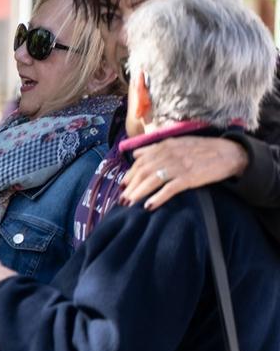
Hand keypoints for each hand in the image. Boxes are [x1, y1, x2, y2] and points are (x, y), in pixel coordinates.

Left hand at [120, 137, 247, 210]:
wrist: (229, 152)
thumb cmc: (202, 149)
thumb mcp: (177, 143)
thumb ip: (155, 148)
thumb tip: (135, 154)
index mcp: (164, 146)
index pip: (140, 161)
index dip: (129, 174)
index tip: (122, 185)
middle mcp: (168, 155)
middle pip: (142, 172)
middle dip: (130, 187)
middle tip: (121, 200)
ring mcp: (178, 166)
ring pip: (151, 181)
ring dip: (138, 193)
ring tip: (129, 204)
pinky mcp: (189, 178)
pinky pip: (169, 189)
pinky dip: (157, 198)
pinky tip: (148, 206)